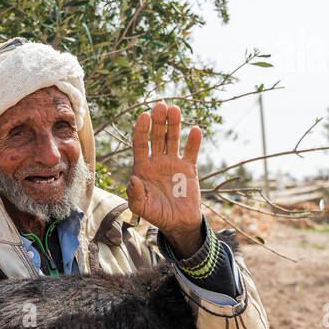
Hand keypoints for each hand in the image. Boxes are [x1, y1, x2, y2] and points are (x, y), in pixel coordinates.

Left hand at [127, 101, 204, 254]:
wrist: (177, 223)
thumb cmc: (156, 214)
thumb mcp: (140, 207)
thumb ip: (135, 194)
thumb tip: (133, 180)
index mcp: (143, 167)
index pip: (140, 144)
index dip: (141, 130)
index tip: (143, 116)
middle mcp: (157, 161)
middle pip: (157, 137)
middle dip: (158, 121)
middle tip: (160, 105)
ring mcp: (173, 163)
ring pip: (173, 139)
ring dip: (174, 125)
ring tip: (174, 109)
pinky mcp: (189, 168)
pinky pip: (191, 152)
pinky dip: (193, 142)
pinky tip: (195, 130)